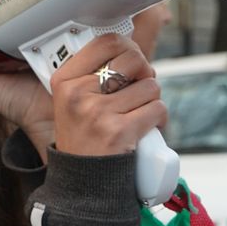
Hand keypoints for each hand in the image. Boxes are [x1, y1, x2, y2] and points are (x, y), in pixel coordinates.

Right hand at [48, 33, 167, 156]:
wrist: (83, 184)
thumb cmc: (85, 137)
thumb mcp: (75, 100)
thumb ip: (93, 73)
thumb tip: (130, 45)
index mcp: (65, 80)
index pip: (106, 42)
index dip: (128, 47)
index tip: (131, 60)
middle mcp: (78, 93)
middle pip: (133, 59)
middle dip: (145, 72)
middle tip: (140, 88)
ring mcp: (98, 112)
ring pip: (150, 86)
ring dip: (152, 99)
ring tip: (140, 113)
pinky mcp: (119, 131)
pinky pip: (157, 108)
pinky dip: (160, 118)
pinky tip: (149, 127)